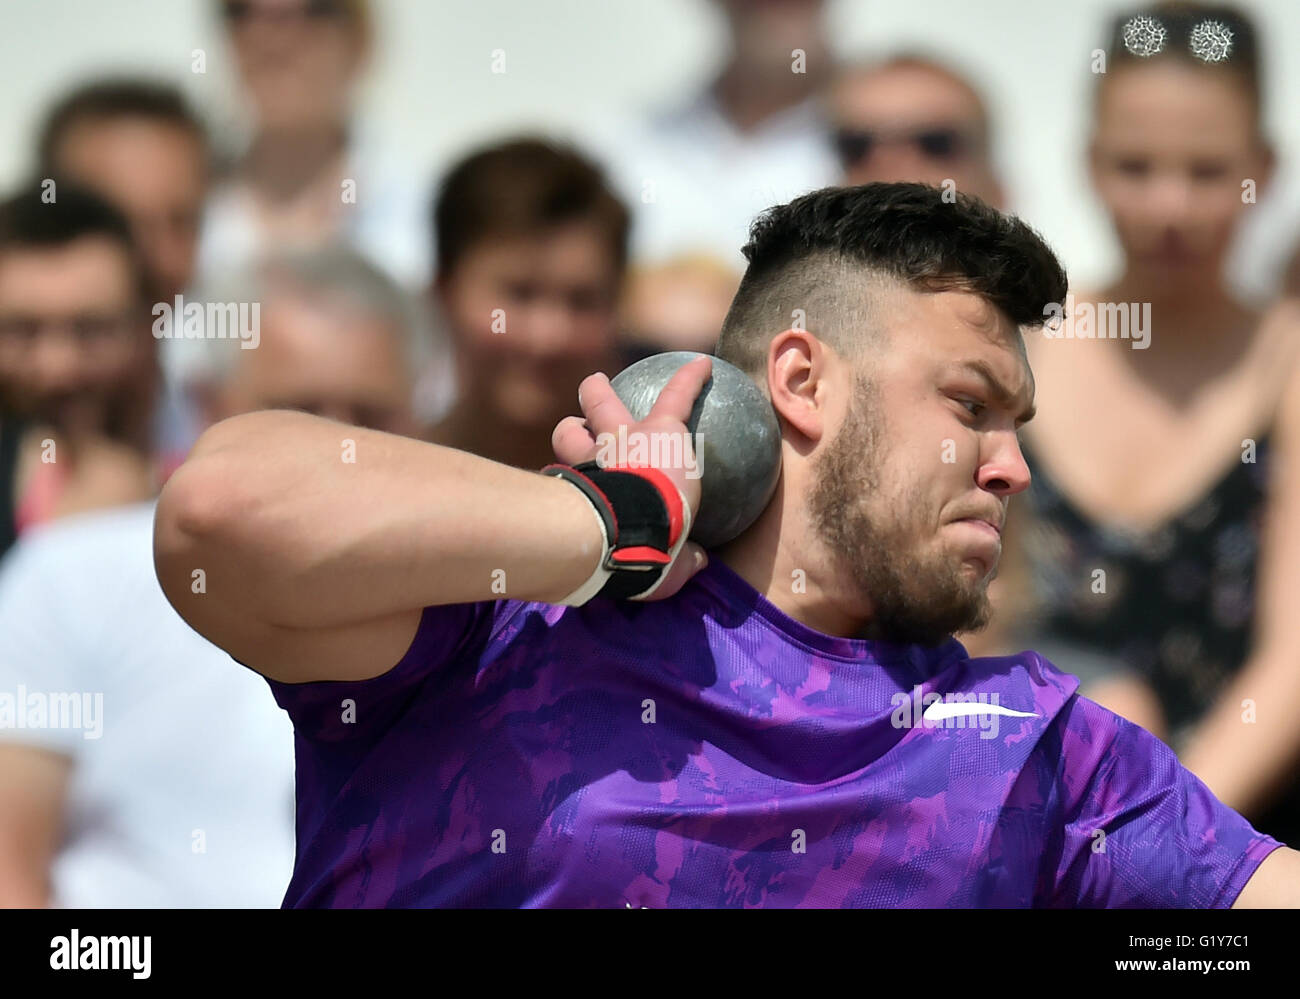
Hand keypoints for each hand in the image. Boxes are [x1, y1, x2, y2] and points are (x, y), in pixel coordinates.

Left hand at [551, 355, 711, 600]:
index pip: (678, 396)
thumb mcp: (684, 546)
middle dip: (596, 389)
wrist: (618, 534)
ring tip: (571, 436)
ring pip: (569, 432)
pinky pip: (555, 473)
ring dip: (570, 432)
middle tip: (594, 384)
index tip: (700, 362)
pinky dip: (556, 481)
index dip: (689, 377)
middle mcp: (622, 440)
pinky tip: (553, 494)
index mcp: (663, 441)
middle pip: (601, 400)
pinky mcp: (565, 482)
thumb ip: (687, 552)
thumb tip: (696, 561)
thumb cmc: (664, 529)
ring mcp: (588, 459)